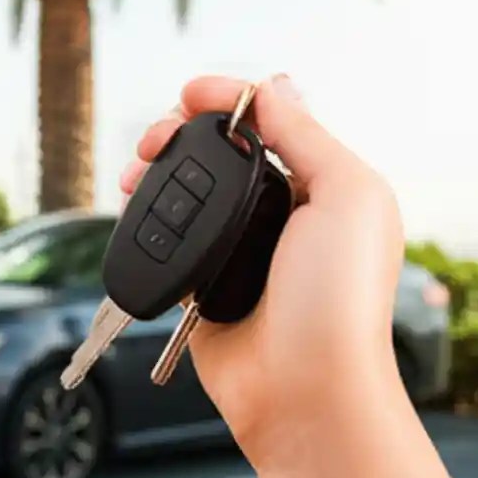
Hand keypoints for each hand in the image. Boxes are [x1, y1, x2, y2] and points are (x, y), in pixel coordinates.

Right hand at [121, 75, 405, 465]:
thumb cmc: (338, 300)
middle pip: (220, 152)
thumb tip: (272, 86)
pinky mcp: (204, 285)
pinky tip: (134, 211)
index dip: (226, 99)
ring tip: (131, 175)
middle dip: (179, 133)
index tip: (189, 93)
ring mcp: (241, 251)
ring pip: (189, 193)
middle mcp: (283, 215)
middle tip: (152, 140)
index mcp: (325, 188)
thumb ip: (305, 134)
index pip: (269, 121)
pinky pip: (170, 240)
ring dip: (156, 173)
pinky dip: (148, 219)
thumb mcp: (346, 194)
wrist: (304, 390)